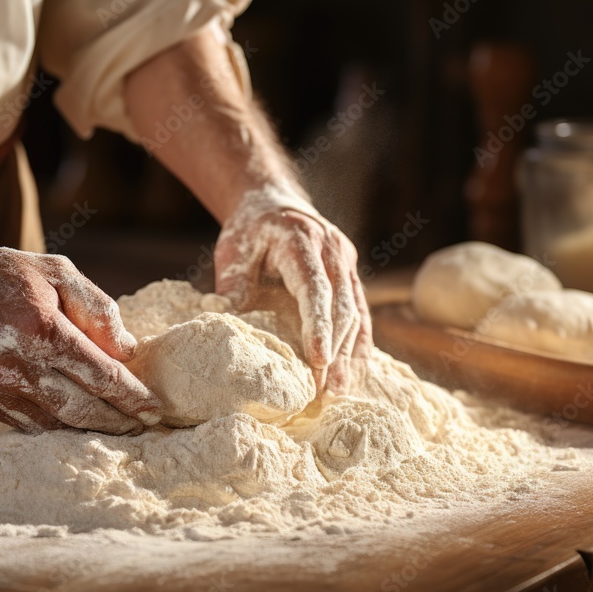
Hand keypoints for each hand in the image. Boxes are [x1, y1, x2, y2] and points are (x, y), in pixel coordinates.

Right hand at [0, 243, 162, 433]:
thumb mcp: (53, 271)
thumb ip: (96, 307)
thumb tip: (128, 349)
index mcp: (42, 330)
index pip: (103, 376)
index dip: (133, 397)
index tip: (155, 410)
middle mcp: (18, 366)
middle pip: (83, 410)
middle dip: (119, 421)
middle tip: (143, 427)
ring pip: (55, 425)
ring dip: (90, 431)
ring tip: (116, 429)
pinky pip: (26, 425)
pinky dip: (55, 429)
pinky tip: (74, 425)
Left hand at [214, 186, 372, 391]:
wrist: (271, 202)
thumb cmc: (249, 231)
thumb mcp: (233, 253)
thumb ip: (233, 288)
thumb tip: (234, 329)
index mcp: (301, 240)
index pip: (315, 288)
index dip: (318, 325)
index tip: (319, 359)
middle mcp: (331, 248)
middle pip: (341, 305)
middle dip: (337, 350)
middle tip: (328, 389)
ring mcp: (345, 260)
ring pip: (356, 311)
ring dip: (349, 352)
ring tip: (339, 389)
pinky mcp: (349, 274)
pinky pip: (359, 310)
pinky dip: (357, 341)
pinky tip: (354, 369)